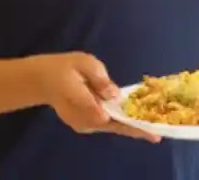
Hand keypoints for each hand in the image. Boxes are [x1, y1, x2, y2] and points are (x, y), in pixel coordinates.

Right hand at [30, 52, 159, 142]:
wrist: (42, 79)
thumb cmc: (64, 67)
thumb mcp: (84, 63)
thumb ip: (100, 80)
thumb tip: (115, 95)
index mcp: (82, 102)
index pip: (107, 116)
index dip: (127, 122)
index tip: (144, 126)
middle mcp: (83, 119)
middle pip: (112, 126)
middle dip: (134, 130)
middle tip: (156, 135)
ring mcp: (82, 124)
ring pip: (110, 126)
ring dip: (129, 126)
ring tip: (151, 129)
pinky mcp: (84, 124)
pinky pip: (105, 124)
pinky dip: (121, 122)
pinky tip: (137, 120)